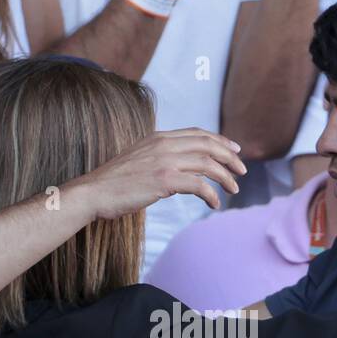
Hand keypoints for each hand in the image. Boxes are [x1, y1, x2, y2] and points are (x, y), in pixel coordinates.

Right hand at [66, 128, 246, 219]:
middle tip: (242, 171)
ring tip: (234, 189)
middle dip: (230, 157)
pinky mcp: (164, 180)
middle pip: (208, 144)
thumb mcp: (140, 160)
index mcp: (158, 137)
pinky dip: (211, 194)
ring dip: (226, 177)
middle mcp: (163, 144)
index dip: (220, 140)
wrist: (94, 192)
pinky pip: (198, 185)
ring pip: (208, 163)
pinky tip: (214, 204)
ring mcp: (164, 161)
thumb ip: (160, 158)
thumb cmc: (114, 183)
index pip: (197, 133)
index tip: (234, 150)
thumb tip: (181, 169)